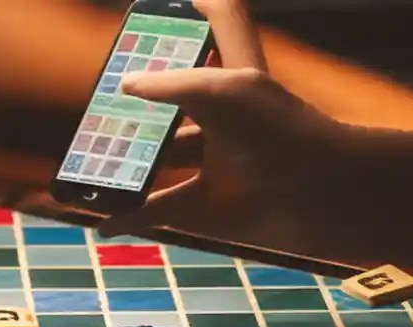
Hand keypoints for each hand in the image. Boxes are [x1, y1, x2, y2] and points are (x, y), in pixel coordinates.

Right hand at [97, 0, 354, 255]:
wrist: (324, 199)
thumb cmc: (282, 134)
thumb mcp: (222, 92)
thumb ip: (171, 83)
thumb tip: (127, 83)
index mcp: (234, 76)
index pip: (221, 23)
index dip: (195, 5)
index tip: (159, 2)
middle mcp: (223, 117)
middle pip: (174, 99)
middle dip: (137, 102)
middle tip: (99, 103)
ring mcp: (216, 163)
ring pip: (159, 160)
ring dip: (124, 166)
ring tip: (88, 166)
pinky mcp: (210, 207)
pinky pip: (161, 212)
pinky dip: (130, 217)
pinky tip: (102, 219)